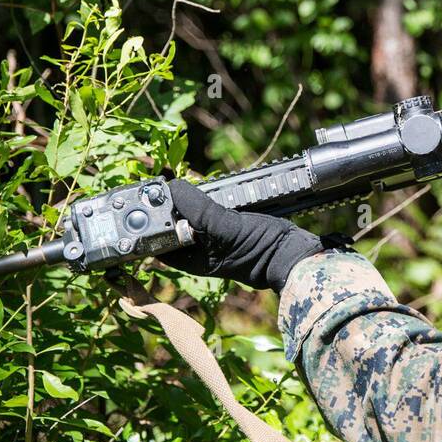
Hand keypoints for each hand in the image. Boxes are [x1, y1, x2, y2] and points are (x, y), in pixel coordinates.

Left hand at [159, 179, 323, 290]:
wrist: (293, 252)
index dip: (148, 217)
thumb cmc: (260, 250)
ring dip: (185, 198)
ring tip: (183, 181)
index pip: (155, 237)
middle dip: (167, 203)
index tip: (149, 192)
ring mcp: (213, 237)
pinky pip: (207, 209)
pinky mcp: (227, 225)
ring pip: (188, 214)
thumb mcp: (225, 229)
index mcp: (189, 259)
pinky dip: (203, 197)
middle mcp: (197, 249)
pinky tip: (205, 186)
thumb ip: (198, 211)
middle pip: (170, 222)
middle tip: (167, 182)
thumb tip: (172, 189)